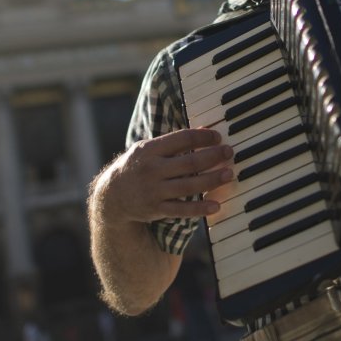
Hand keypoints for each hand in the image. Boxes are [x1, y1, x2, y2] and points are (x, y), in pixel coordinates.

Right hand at [92, 127, 233, 224]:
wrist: (111, 197)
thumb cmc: (135, 167)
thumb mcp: (147, 149)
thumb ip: (172, 142)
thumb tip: (203, 131)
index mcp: (149, 150)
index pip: (181, 139)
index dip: (202, 137)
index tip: (217, 137)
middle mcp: (151, 170)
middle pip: (189, 163)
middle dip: (212, 157)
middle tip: (229, 153)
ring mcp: (154, 191)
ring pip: (189, 186)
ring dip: (212, 180)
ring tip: (228, 174)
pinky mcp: (156, 210)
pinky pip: (182, 210)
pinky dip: (200, 208)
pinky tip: (216, 205)